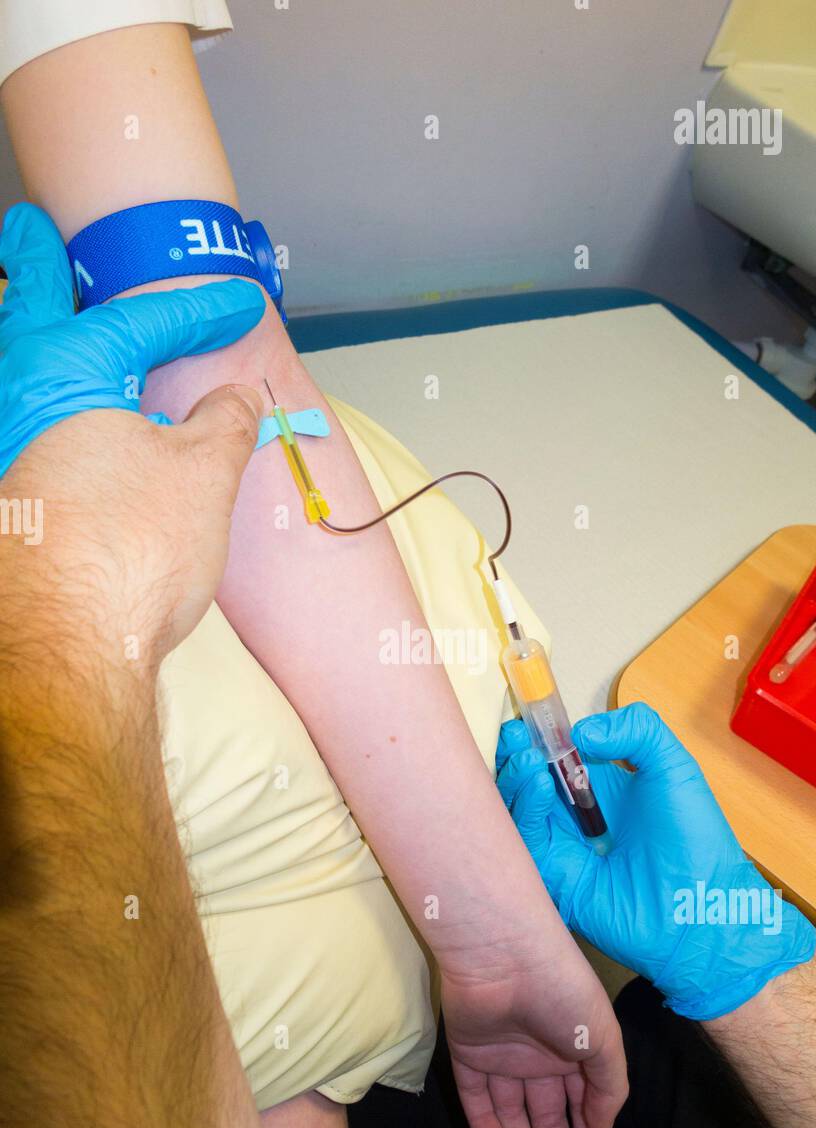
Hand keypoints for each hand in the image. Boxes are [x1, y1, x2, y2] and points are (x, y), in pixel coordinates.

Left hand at [0, 202, 265, 660]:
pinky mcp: (3, 502)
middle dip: (38, 270)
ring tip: (32, 309)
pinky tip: (60, 418)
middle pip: (27, 314)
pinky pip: (19, 426)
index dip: (196, 310)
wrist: (69, 652)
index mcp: (63, 370)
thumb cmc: (129, 554)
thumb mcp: (201, 475)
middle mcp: (13, 399)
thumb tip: (235, 400)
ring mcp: (1, 452)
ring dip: (25, 335)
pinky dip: (37, 401)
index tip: (237, 302)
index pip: (139, 320)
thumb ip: (222, 422)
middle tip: (31, 232)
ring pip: (12, 373)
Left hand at [440, 936, 626, 1127]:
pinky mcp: (467, 1056)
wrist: (505, 954)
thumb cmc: (562, 991)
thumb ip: (608, 1088)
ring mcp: (502, 1060)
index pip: (584, 1113)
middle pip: (550, 1123)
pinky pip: (477, 1101)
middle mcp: (540, 1061)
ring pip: (514, 1119)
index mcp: (576, 1055)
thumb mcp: (603, 1039)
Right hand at [496, 702, 815, 1019]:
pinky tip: (540, 783)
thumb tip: (582, 731)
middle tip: (518, 734)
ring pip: (518, 806)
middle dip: (518, 753)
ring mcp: (561, 845)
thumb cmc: (695, 840)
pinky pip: (525, 838)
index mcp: (600, 789)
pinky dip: (526, 806)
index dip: (541, 738)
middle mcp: (575, 816)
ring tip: (529, 756)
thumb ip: (637, 730)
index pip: (557, 757)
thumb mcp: (673, 767)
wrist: (700, 906)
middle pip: (528, 779)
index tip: (533, 718)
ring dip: (517, 776)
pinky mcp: (551, 874)